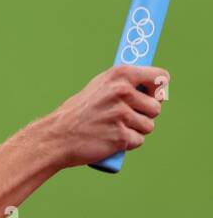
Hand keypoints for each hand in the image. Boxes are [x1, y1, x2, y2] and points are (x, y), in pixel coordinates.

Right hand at [47, 64, 168, 168]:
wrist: (56, 136)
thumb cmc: (78, 112)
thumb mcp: (99, 87)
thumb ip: (126, 84)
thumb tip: (158, 87)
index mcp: (119, 75)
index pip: (161, 77)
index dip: (158, 90)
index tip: (151, 96)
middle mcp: (122, 92)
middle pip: (156, 107)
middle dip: (143, 115)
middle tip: (121, 117)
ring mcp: (121, 114)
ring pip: (149, 126)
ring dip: (135, 130)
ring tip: (112, 127)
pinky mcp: (121, 136)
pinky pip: (138, 140)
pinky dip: (127, 143)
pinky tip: (110, 139)